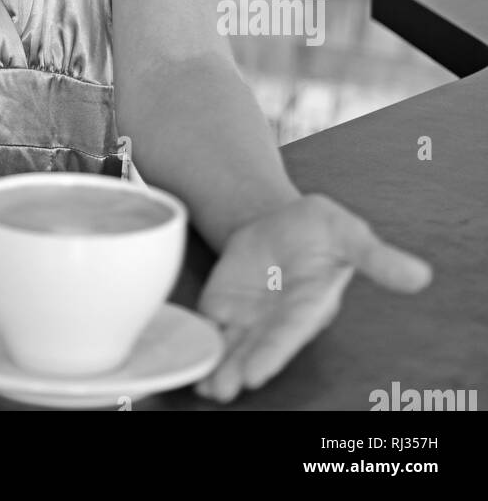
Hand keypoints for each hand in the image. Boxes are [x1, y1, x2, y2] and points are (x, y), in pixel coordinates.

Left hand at [194, 193, 432, 401]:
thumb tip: (420, 275)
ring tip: (205, 386)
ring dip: (218, 366)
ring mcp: (249, 317)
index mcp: (308, 305)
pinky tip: (187, 362)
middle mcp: (277, 319)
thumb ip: (376, 256)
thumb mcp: (346, 232)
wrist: (280, 220)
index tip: (256, 371)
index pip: (289, 333)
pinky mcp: (224, 307)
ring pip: (231, 347)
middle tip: (223, 388)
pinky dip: (198, 344)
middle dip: (240, 368)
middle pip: (256, 347)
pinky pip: (209, 329)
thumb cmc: (320, 229)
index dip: (272, 352)